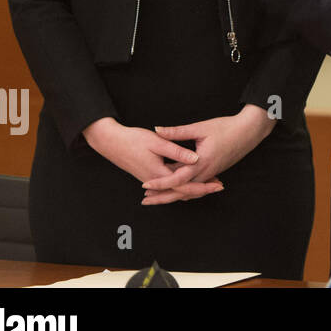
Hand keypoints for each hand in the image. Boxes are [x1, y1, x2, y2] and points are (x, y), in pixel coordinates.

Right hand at [82, 117, 206, 194]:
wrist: (111, 142)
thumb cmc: (133, 139)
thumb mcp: (157, 142)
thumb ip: (177, 151)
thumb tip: (195, 158)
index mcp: (160, 174)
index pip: (185, 186)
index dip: (203, 186)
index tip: (218, 184)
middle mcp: (156, 181)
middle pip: (182, 192)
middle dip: (202, 190)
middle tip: (219, 186)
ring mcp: (152, 179)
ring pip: (176, 189)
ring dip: (192, 188)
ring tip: (210, 184)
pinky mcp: (150, 175)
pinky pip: (169, 185)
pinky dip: (181, 185)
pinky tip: (190, 180)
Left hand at [142, 105, 276, 203]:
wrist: (249, 131)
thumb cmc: (226, 127)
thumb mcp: (200, 128)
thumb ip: (177, 131)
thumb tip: (157, 129)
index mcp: (201, 162)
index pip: (177, 179)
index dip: (160, 183)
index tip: (145, 184)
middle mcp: (206, 172)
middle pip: (181, 191)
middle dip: (162, 197)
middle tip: (145, 200)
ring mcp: (211, 174)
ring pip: (189, 190)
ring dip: (173, 194)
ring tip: (155, 196)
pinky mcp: (214, 172)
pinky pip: (196, 186)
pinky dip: (184, 189)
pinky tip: (175, 187)